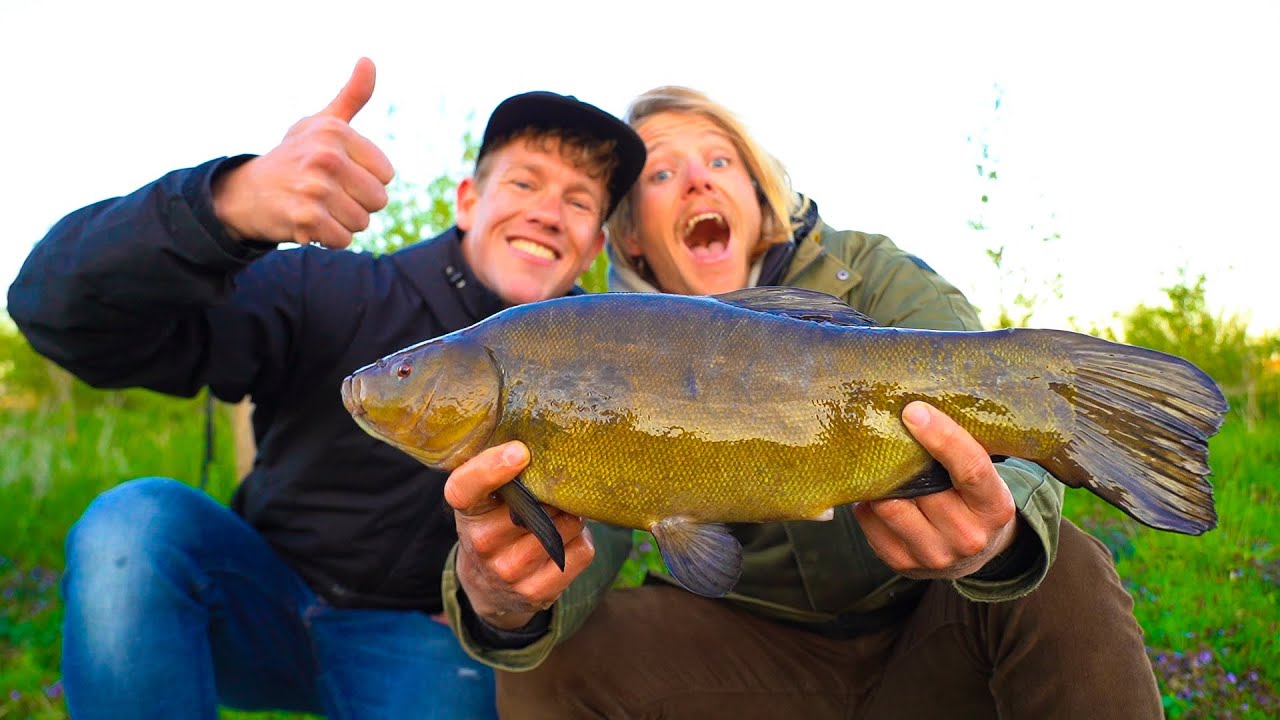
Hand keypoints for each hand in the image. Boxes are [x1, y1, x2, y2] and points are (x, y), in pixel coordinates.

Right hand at [212, 57, 394, 247]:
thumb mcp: (322, 123)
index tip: (339, 173)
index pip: (386, 175)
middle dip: (356, 203)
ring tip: (316, 206)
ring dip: (342, 222)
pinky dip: (329, 238)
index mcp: (336, 132)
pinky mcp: (305, 218)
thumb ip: (352, 96)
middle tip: (327, 193)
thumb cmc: (294, 156)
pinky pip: (342, 239)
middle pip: (378, 200)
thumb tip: (369, 61)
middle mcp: (326, 156)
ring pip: (361, 222)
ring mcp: (314, 187)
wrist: (246, 192)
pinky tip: (308, 223)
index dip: (366, 180)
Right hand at [444, 442, 594, 629]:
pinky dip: (581, 540)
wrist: (488, 587)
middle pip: (537, 502)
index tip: (520, 453)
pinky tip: (566, 541)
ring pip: (566, 525)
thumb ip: (503, 474)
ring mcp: (509, 571)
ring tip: (559, 517)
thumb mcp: (484, 500)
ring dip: (572, 516)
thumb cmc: (493, 526)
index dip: (490, 468)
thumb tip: (547, 451)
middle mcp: (482, 542)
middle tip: (553, 491)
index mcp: (467, 512)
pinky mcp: (537, 591)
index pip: (465, 488)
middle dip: (554, 492)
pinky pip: (581, 551)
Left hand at [853, 401, 1017, 579]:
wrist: (975, 554)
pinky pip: (869, 521)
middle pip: (919, 487)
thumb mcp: (985, 478)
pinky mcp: (903, 564)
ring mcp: (934, 556)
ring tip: (882, 467)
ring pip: (888, 505)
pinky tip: (880, 495)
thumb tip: (915, 409)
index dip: (941, 436)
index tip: (914, 410)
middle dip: (900, 458)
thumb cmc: (974, 500)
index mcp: (994, 507)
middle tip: (887, 434)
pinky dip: (868, 503)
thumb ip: (959, 452)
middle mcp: (967, 537)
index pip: (970, 468)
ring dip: (880, 482)